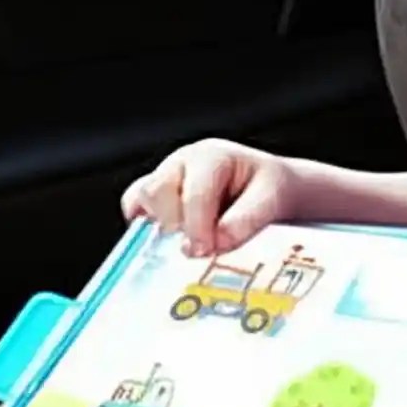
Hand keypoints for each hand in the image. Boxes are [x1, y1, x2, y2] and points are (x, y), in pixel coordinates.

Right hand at [121, 138, 292, 255]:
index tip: (206, 251)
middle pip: (156, 191)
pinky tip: (171, 238)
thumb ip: (245, 222)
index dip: (198, 227)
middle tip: (200, 245)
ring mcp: (165, 175)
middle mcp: (183, 162)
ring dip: (161, 225)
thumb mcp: (273, 201)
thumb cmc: (270, 188)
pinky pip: (134, 207)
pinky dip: (145, 225)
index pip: (194, 194)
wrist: (270, 187)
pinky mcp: (156, 194)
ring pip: (139, 198)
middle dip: (176, 224)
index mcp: (212, 156)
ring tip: (189, 238)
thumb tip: (215, 243)